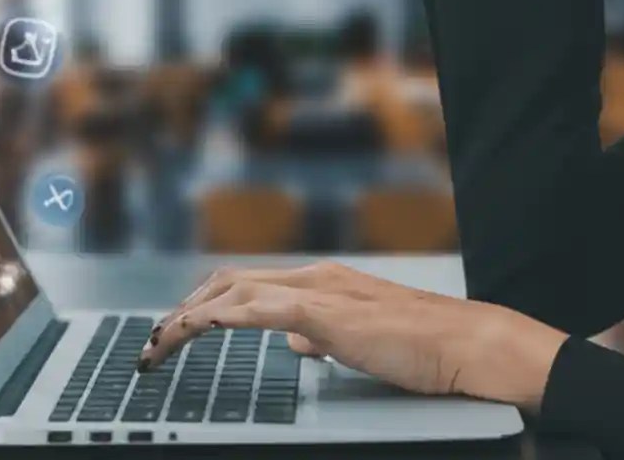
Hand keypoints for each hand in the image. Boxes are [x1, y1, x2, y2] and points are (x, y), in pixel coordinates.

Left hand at [138, 262, 567, 409]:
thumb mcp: (358, 340)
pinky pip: (261, 308)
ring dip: (190, 316)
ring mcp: (320, 291)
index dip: (204, 303)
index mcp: (319, 282)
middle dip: (184, 308)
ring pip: (234, 292)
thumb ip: (322, 336)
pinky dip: (221, 316)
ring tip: (162, 342)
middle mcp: (313, 277)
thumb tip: (294, 343)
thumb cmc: (423, 346)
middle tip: (155, 339)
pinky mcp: (328, 313)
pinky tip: (198, 329)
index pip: (245, 285)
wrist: (468, 344)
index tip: (177, 329)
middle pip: (227, 282)